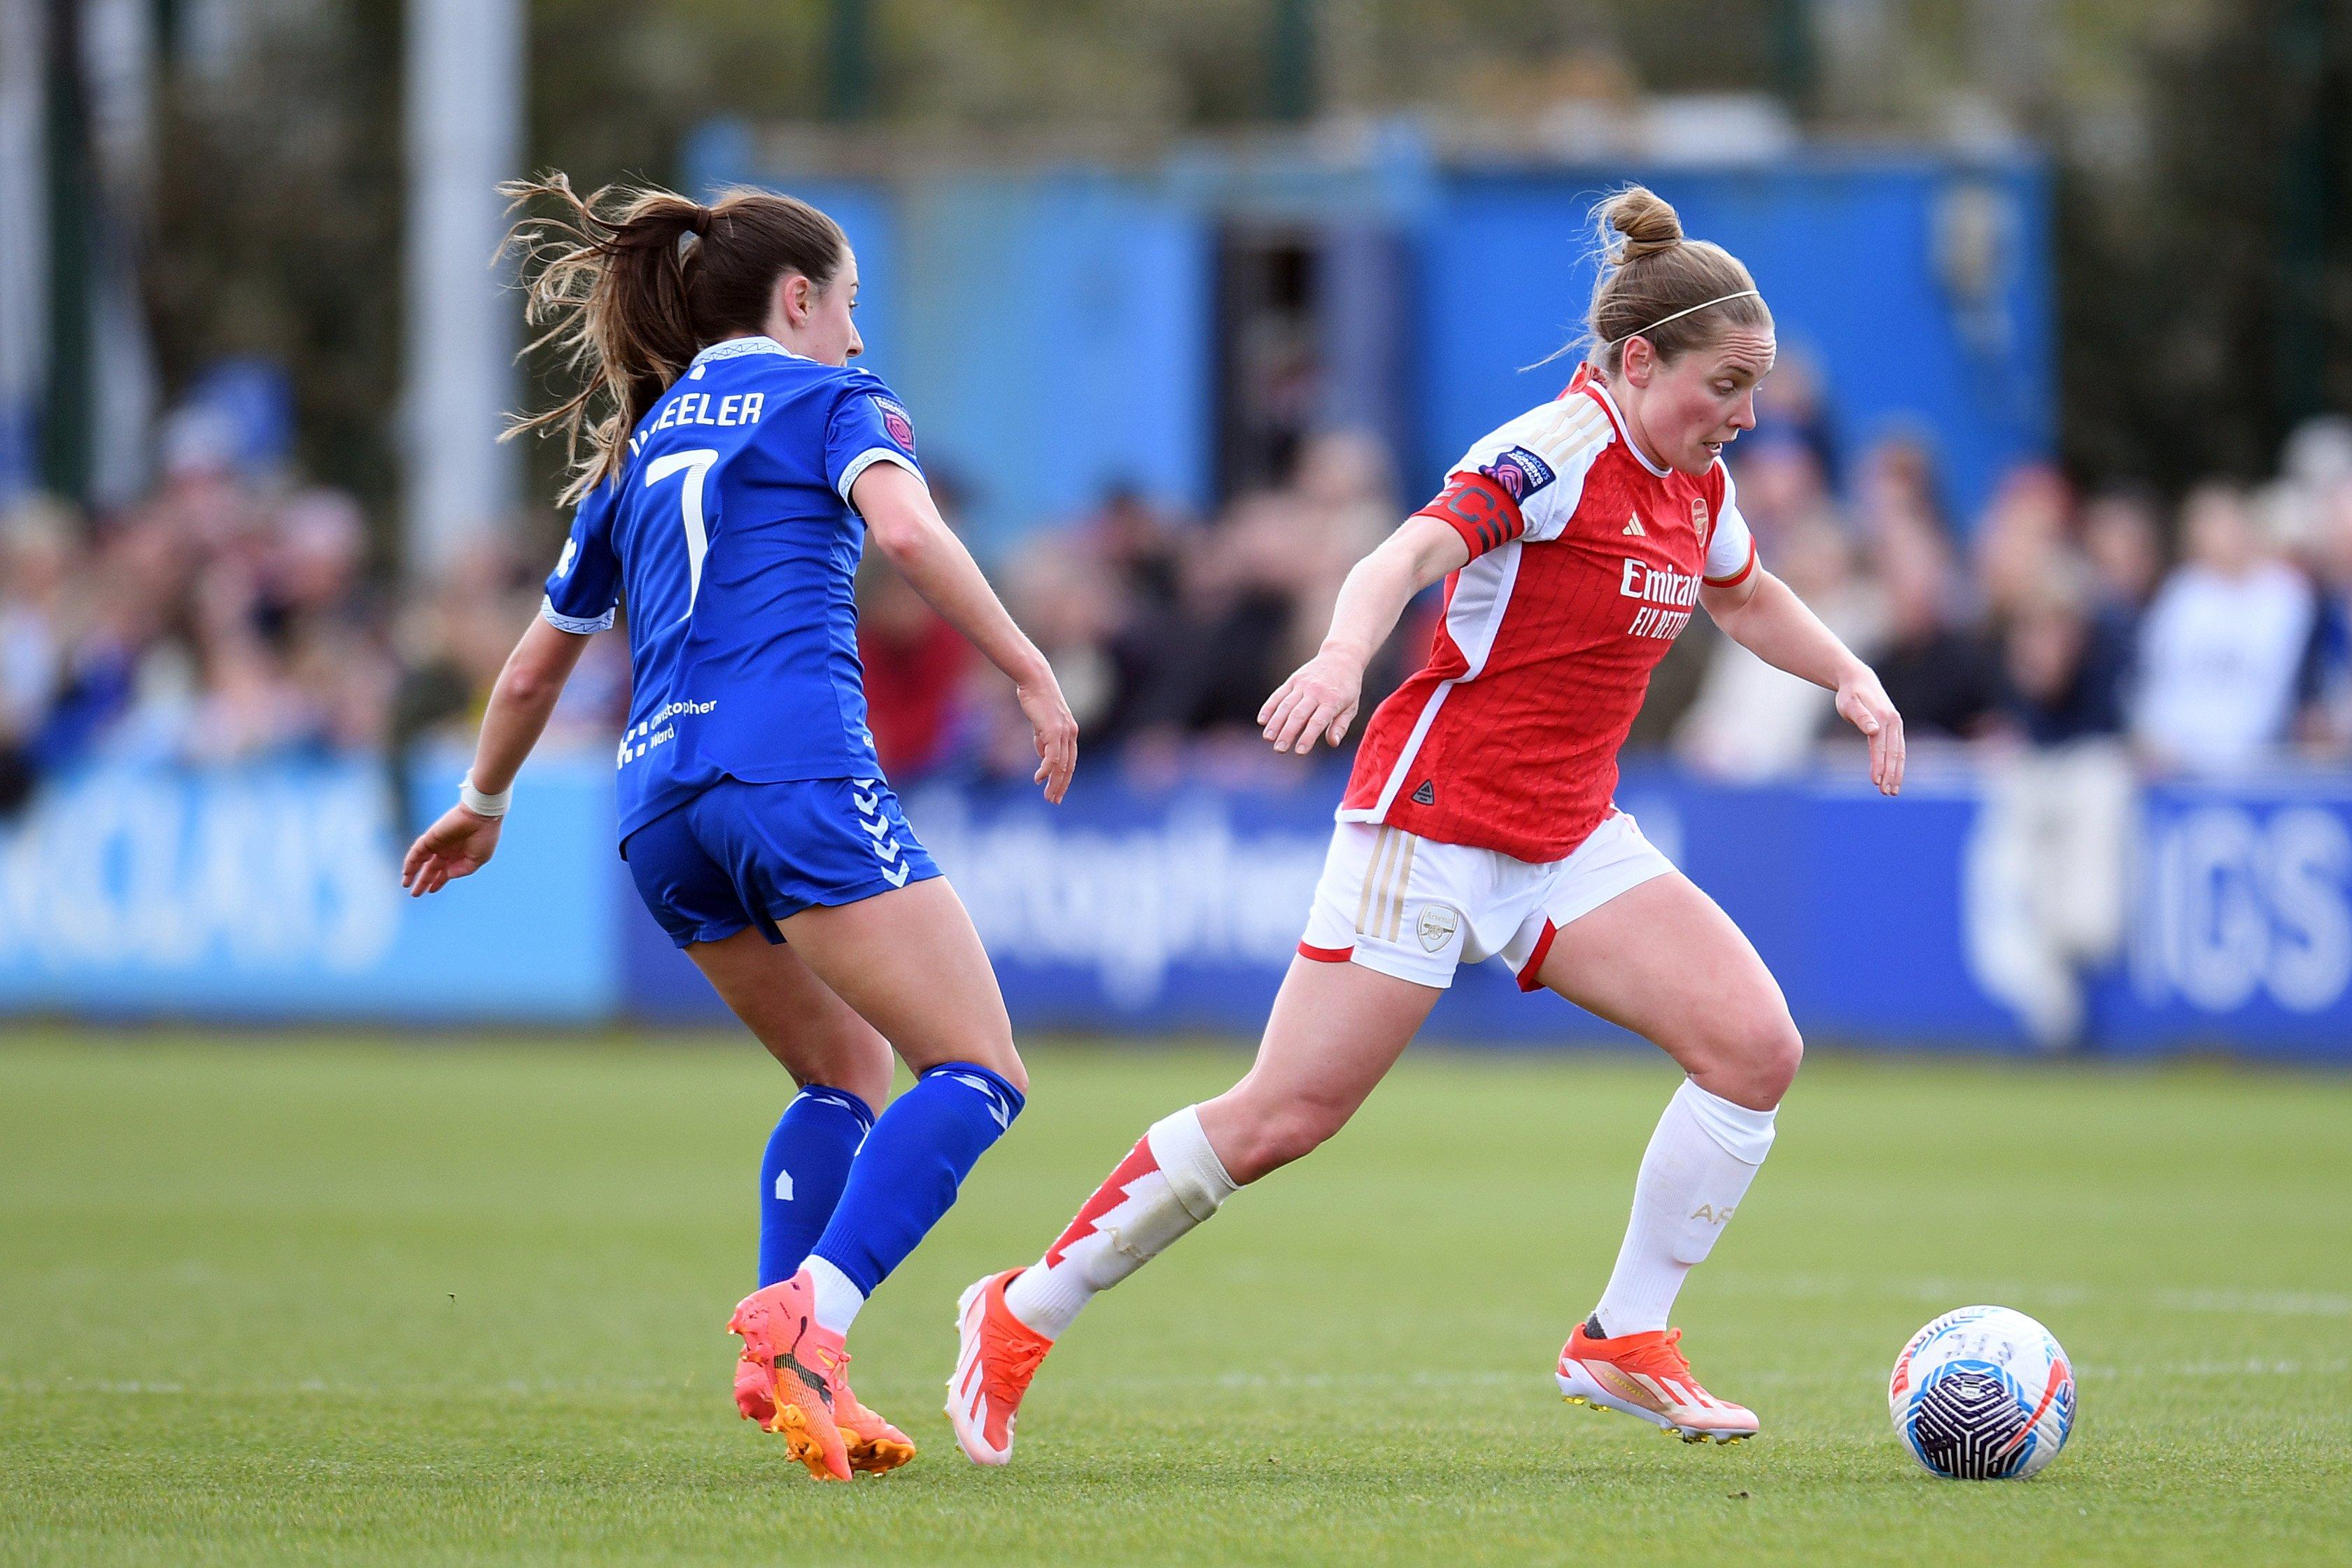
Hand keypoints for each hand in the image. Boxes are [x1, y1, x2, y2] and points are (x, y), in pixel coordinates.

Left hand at [401, 804, 504, 896]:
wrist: (482, 817)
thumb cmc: (485, 836)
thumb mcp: (479, 859)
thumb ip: (463, 870)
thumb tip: (447, 874)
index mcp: (458, 856)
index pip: (444, 871)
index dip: (438, 882)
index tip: (431, 891)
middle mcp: (446, 851)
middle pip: (430, 869)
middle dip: (423, 881)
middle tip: (415, 894)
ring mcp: (437, 844)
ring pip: (420, 861)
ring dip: (412, 873)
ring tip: (406, 885)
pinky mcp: (430, 838)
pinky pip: (416, 851)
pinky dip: (410, 861)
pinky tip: (406, 872)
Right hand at [1017, 669, 1078, 803]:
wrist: (1035, 681)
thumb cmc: (1036, 699)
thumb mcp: (1041, 724)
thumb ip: (1043, 740)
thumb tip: (1043, 757)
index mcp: (1070, 733)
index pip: (1070, 762)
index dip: (1064, 779)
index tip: (1057, 792)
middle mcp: (1071, 734)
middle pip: (1068, 767)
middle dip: (1061, 786)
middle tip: (1054, 801)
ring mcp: (1064, 733)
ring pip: (1061, 765)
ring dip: (1054, 783)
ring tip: (1048, 796)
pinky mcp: (1054, 731)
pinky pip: (1052, 757)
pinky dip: (1046, 770)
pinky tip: (1038, 779)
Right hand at [1259, 649, 1363, 754]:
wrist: (1341, 657)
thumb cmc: (1348, 687)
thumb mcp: (1351, 706)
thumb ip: (1341, 725)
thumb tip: (1333, 743)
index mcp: (1332, 700)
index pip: (1318, 721)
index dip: (1308, 737)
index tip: (1299, 752)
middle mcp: (1316, 691)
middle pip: (1298, 714)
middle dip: (1287, 733)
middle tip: (1279, 749)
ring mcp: (1303, 684)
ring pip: (1286, 705)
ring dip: (1275, 722)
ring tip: (1268, 738)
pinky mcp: (1293, 680)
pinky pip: (1279, 694)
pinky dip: (1269, 707)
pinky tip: (1262, 721)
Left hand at [1835, 667, 1905, 796]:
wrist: (1859, 681)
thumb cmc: (1850, 694)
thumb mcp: (1849, 703)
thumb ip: (1861, 716)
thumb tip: (1873, 730)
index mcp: (1883, 718)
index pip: (1881, 747)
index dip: (1879, 765)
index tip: (1876, 782)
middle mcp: (1893, 722)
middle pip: (1894, 753)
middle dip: (1891, 775)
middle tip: (1886, 793)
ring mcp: (1896, 725)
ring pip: (1899, 753)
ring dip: (1896, 773)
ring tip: (1891, 791)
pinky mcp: (1894, 728)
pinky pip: (1898, 749)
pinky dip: (1897, 764)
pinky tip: (1893, 777)